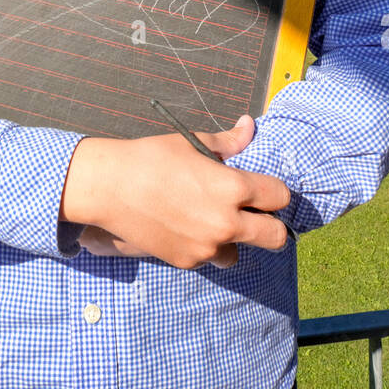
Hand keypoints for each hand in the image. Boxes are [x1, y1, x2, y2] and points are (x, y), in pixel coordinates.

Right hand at [70, 112, 288, 269]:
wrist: (109, 187)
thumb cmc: (151, 157)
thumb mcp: (192, 143)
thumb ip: (228, 142)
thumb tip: (249, 126)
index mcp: (233, 187)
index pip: (280, 197)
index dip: (275, 192)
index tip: (263, 190)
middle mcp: (226, 222)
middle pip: (276, 237)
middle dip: (272, 225)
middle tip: (255, 215)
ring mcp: (207, 247)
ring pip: (239, 253)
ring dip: (234, 240)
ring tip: (211, 222)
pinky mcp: (187, 261)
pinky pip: (208, 258)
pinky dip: (203, 246)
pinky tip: (183, 227)